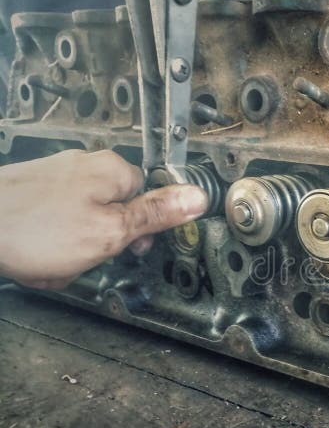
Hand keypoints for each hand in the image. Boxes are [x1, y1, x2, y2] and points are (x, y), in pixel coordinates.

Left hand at [0, 149, 207, 288]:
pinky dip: (45, 247)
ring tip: (50, 262)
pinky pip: (53, 227)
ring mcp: (55, 177)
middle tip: (81, 258)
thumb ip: (156, 215)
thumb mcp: (110, 231)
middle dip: (97, 246)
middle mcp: (85, 165)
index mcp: (113, 170)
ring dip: (69, 253)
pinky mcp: (30, 192)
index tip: (125, 247)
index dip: (137, 232)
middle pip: (113, 215)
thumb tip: (198, 197)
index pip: (149, 200)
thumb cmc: (32, 229)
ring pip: (81, 226)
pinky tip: (33, 257)